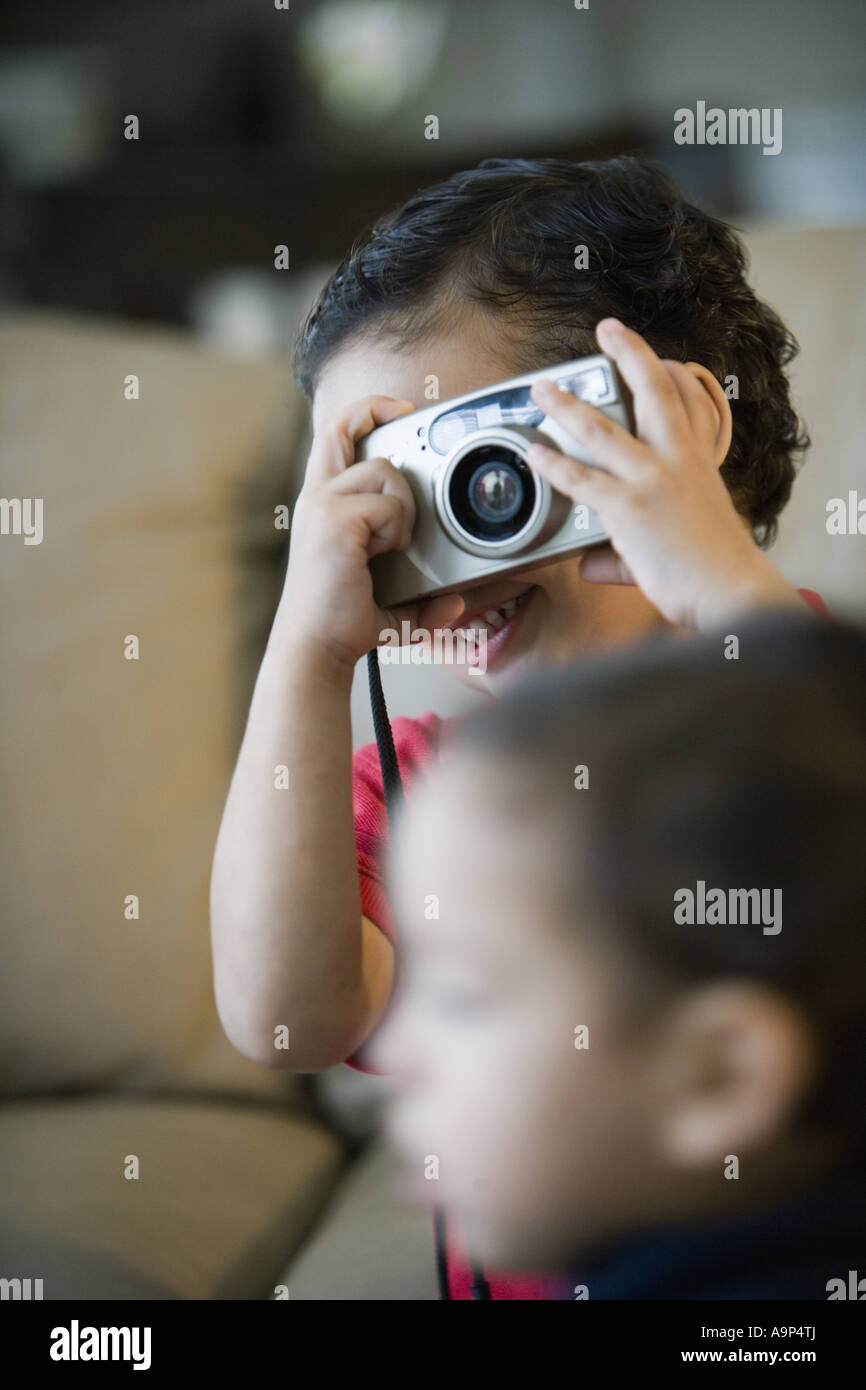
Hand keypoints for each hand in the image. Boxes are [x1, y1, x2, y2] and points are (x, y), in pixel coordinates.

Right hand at [278, 395, 465, 672]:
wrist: (316, 648)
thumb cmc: (340, 625)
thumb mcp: (389, 603)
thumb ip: (421, 598)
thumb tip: (455, 602)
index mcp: (322, 505)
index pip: (334, 437)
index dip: (364, 413)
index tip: (397, 410)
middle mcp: (317, 498)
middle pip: (341, 427)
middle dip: (376, 415)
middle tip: (407, 419)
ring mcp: (323, 505)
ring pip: (384, 471)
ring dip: (402, 507)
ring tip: (393, 544)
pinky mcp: (335, 520)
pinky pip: (388, 505)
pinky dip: (397, 530)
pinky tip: (383, 553)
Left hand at [526, 319, 808, 631]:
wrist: (728, 589)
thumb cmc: (713, 570)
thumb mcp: (684, 539)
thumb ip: (626, 547)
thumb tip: (589, 564)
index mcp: (699, 462)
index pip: (693, 403)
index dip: (676, 373)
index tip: (662, 356)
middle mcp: (677, 461)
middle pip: (654, 391)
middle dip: (629, 354)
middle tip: (608, 330)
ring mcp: (651, 480)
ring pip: (601, 429)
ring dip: (566, 405)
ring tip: (543, 388)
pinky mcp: (627, 508)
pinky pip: (580, 479)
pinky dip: (553, 464)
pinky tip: (534, 452)